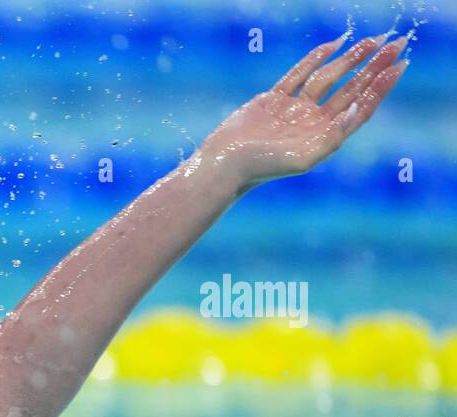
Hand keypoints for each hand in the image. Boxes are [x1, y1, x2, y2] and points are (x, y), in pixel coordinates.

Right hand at [199, 34, 407, 187]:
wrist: (225, 164)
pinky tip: (334, 44)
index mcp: (324, 136)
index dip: (382, 85)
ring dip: (351, 58)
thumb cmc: (263, 167)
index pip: (361, 106)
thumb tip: (358, 108)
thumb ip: (334, 136)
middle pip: (351, 88)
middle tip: (397, 43)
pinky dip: (316, 58)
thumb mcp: (304, 158)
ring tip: (372, 40)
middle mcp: (313, 121)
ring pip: (329, 77)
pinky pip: (299, 74)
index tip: (400, 64)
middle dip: (374, 66)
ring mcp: (294, 109)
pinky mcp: (273, 99)